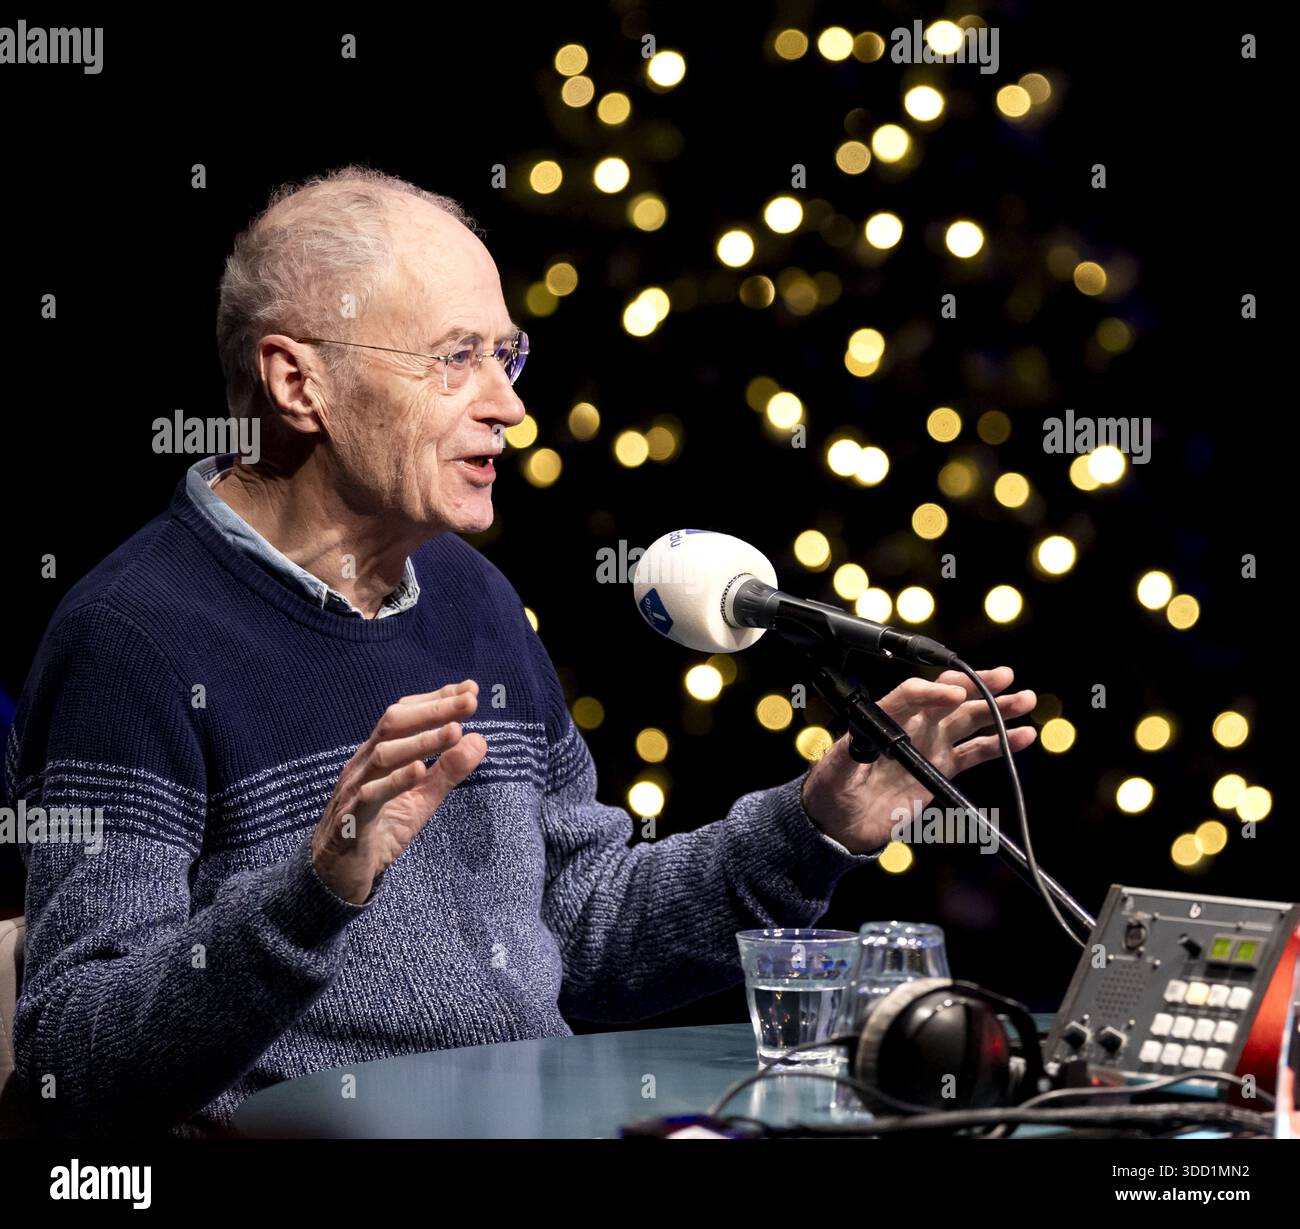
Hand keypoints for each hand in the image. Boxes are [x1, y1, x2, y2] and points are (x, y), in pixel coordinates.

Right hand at [311, 680, 487, 903]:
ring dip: (422, 741)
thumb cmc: (380, 829)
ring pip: (384, 755)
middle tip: (470, 701)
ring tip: (455, 731)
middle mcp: (364, 763)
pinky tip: (418, 771)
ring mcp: (353, 788)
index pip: (404, 716)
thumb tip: (480, 740)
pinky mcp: (350, 819)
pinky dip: (394, 781)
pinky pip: (369, 795)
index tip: (470, 689)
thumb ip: (448, 771)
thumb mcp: (421, 799)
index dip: (436, 700)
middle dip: (434, 709)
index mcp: (378, 754)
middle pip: (394, 724)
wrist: (337, 875)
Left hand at [800, 667, 1036, 854]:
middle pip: (947, 697)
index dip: (933, 691)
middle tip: (1005, 677)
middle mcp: (910, 726)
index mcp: (884, 719)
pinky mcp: (941, 767)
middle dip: (977, 685)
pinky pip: (975, 751)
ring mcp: (928, 744)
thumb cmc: (831, 791)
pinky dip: (1000, 744)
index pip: (910, 695)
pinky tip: (1024, 735)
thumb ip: (853, 752)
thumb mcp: (836, 770)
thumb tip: (871, 738)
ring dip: (997, 708)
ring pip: (968, 720)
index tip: (956, 694)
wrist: (840, 823)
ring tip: (1025, 699)